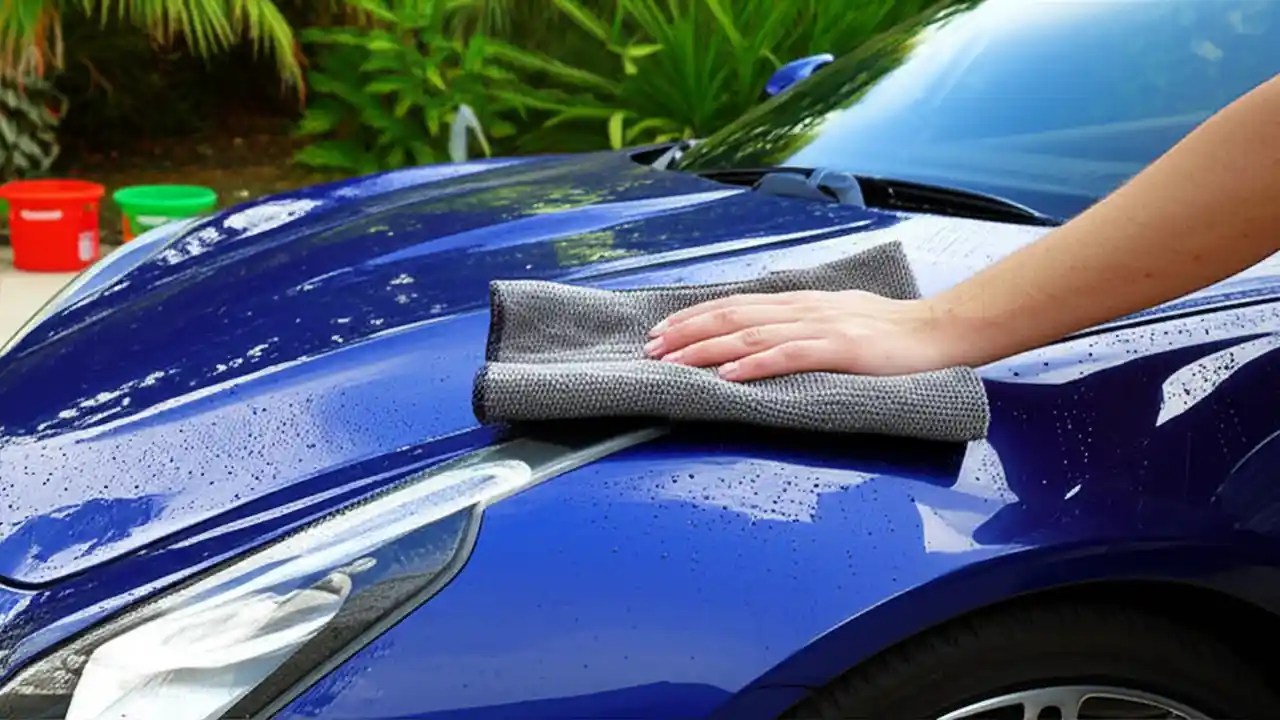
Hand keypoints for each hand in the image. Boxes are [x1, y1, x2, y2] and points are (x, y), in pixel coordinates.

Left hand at [643, 291, 960, 380]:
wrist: (938, 331)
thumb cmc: (888, 332)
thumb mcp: (835, 319)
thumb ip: (797, 324)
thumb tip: (758, 335)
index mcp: (799, 303)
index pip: (734, 305)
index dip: (693, 317)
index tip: (660, 331)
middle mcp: (802, 309)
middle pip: (731, 316)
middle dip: (686, 332)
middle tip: (650, 348)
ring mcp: (820, 328)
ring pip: (750, 334)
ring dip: (706, 348)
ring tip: (673, 360)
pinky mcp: (840, 349)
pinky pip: (789, 355)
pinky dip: (754, 364)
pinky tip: (728, 374)